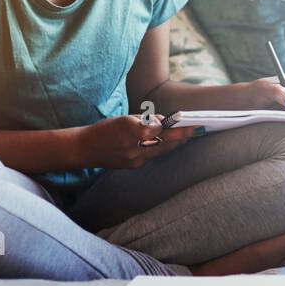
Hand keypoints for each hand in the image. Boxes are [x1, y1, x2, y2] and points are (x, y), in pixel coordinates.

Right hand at [76, 114, 198, 169]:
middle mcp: (134, 147)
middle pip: (165, 143)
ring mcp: (134, 159)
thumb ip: (145, 120)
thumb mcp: (124, 119)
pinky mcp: (134, 166)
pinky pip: (152, 156)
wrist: (85, 149)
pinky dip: (160, 148)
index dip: (180, 128)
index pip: (162, 129)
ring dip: (174, 143)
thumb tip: (163, 122)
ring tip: (186, 136)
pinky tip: (167, 143)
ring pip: (161, 150)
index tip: (195, 126)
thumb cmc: (105, 129)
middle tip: (199, 130)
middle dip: (182, 137)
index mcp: (132, 130)